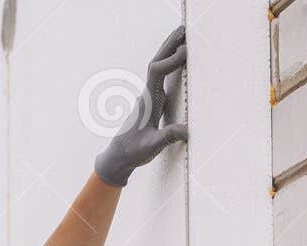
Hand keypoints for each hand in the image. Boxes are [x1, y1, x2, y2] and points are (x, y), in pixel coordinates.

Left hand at [93, 25, 188, 187]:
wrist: (119, 156)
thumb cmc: (133, 151)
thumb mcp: (152, 146)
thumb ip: (167, 137)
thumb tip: (187, 130)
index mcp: (147, 100)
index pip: (156, 71)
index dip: (170, 60)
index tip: (185, 52)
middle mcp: (147, 94)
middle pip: (156, 61)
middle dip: (169, 45)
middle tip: (184, 29)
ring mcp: (149, 96)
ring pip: (158, 66)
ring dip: (169, 51)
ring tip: (183, 37)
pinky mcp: (152, 101)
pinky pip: (161, 76)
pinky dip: (169, 64)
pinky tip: (177, 60)